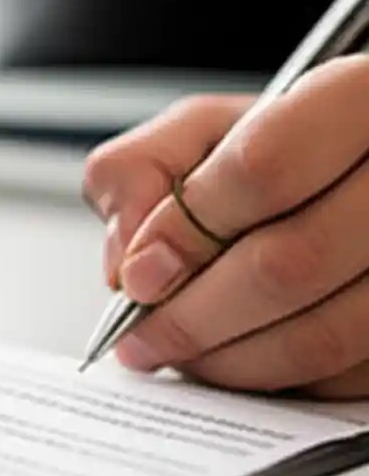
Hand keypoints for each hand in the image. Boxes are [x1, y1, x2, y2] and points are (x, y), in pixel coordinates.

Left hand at [83, 55, 368, 398]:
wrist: (352, 177)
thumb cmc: (275, 149)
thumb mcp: (201, 130)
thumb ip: (141, 171)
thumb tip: (128, 256)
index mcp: (357, 97)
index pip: (264, 168)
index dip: (186, 231)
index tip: (138, 273)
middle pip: (291, 262)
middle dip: (193, 313)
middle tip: (141, 332)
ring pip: (326, 332)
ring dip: (229, 358)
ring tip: (176, 351)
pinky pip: (345, 374)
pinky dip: (278, 378)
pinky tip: (236, 358)